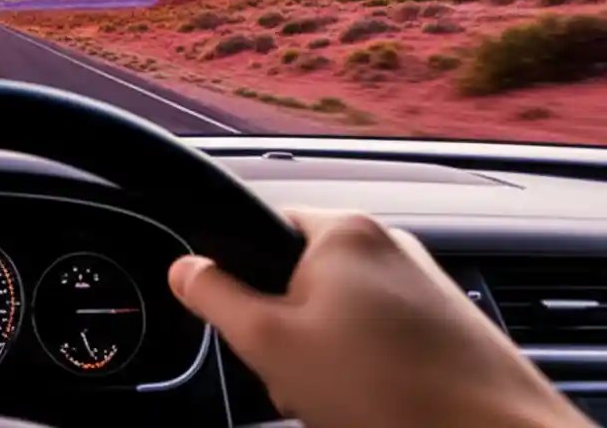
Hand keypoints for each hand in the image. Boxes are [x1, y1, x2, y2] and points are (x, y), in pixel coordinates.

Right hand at [168, 209, 590, 427]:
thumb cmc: (387, 392)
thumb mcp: (270, 345)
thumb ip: (214, 296)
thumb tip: (183, 268)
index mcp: (343, 231)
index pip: (261, 227)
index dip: (240, 279)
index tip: (247, 325)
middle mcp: (389, 244)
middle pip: (300, 280)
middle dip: (287, 332)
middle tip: (295, 375)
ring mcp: (424, 285)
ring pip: (338, 316)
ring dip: (324, 357)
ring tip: (337, 398)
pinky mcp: (447, 326)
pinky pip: (379, 338)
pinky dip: (364, 369)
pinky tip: (371, 405)